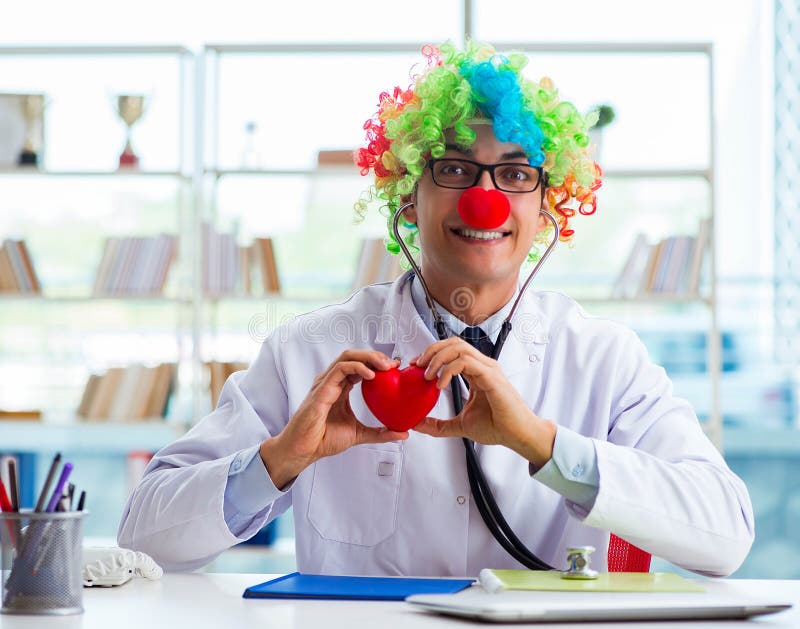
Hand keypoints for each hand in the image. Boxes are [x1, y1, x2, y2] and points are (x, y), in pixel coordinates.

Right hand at [260, 350, 408, 488]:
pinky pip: (339, 370)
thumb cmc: (323, 439)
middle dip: (375, 356)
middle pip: (355, 356)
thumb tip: (402, 433)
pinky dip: (357, 368)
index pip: (360, 366)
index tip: (395, 369)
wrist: (304, 450)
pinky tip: (370, 375)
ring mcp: (326, 383)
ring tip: (385, 366)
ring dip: (368, 358)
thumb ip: (380, 432)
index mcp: (340, 388)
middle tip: (393, 364)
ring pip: (347, 357)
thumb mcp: (359, 434)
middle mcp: (332, 381)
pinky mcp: (321, 389)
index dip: (378, 363)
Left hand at [410, 337, 555, 466]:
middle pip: (453, 343)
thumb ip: (439, 425)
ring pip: (458, 347)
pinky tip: (440, 385)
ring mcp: (488, 369)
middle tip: (417, 365)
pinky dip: (449, 370)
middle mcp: (483, 366)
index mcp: (477, 372)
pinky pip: (465, 362)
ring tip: (428, 375)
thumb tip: (418, 425)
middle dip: (432, 350)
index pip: (452, 350)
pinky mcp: (491, 377)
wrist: (518, 436)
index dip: (432, 354)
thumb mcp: (460, 424)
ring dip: (438, 358)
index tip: (416, 366)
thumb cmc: (498, 426)